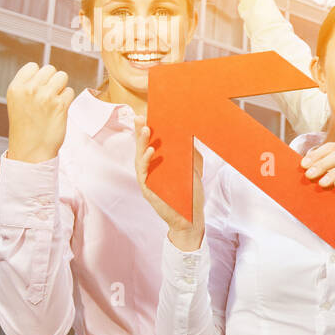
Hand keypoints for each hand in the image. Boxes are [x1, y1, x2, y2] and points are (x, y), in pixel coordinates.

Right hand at [6, 63, 73, 162]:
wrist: (31, 150)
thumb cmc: (25, 127)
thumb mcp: (17, 102)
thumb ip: (28, 86)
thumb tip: (46, 73)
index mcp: (16, 88)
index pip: (33, 66)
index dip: (39, 76)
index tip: (38, 88)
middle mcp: (30, 89)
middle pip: (50, 69)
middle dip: (52, 80)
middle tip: (48, 96)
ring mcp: (46, 96)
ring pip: (62, 76)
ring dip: (61, 87)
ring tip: (54, 101)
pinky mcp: (60, 105)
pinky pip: (70, 91)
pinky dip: (67, 100)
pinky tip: (59, 110)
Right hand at [135, 125, 204, 249]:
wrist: (190, 219)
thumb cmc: (190, 195)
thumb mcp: (193, 170)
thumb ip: (191, 155)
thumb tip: (191, 136)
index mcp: (160, 164)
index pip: (152, 143)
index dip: (149, 130)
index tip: (148, 114)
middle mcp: (151, 170)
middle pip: (143, 147)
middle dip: (141, 131)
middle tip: (141, 117)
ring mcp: (148, 180)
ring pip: (140, 158)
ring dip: (142, 143)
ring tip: (145, 129)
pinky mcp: (148, 190)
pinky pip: (145, 173)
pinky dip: (146, 161)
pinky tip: (150, 151)